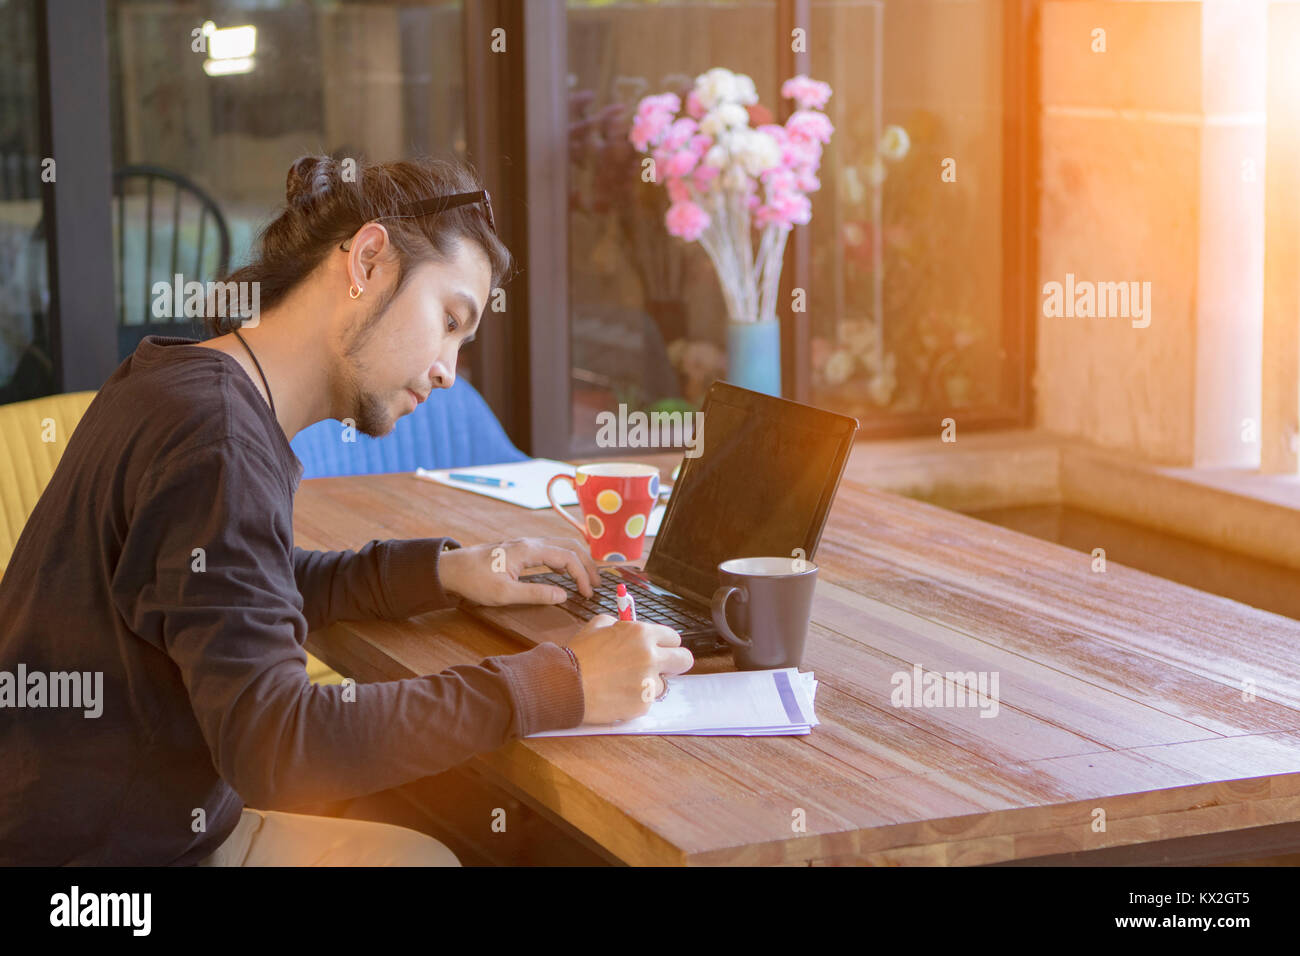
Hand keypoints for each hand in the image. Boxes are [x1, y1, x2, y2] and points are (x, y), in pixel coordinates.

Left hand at [438, 536, 602, 606]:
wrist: (451, 569)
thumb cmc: (474, 581)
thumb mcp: (505, 593)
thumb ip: (536, 594)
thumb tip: (563, 595)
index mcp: (528, 550)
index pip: (567, 558)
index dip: (582, 576)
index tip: (588, 594)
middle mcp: (530, 542)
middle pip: (570, 546)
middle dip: (587, 564)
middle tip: (597, 584)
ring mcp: (526, 544)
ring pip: (562, 545)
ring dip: (578, 559)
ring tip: (588, 578)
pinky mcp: (521, 549)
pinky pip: (552, 548)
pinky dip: (566, 558)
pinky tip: (567, 571)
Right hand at [567, 614, 693, 724]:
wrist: (564, 684)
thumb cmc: (578, 655)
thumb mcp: (598, 626)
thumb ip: (620, 625)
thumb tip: (629, 628)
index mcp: (642, 634)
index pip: (674, 637)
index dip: (665, 643)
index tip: (660, 649)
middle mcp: (650, 657)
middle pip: (684, 660)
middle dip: (675, 663)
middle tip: (661, 667)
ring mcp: (648, 683)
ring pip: (663, 684)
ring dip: (648, 684)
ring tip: (623, 684)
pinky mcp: (642, 704)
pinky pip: (646, 701)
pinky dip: (634, 700)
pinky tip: (616, 695)